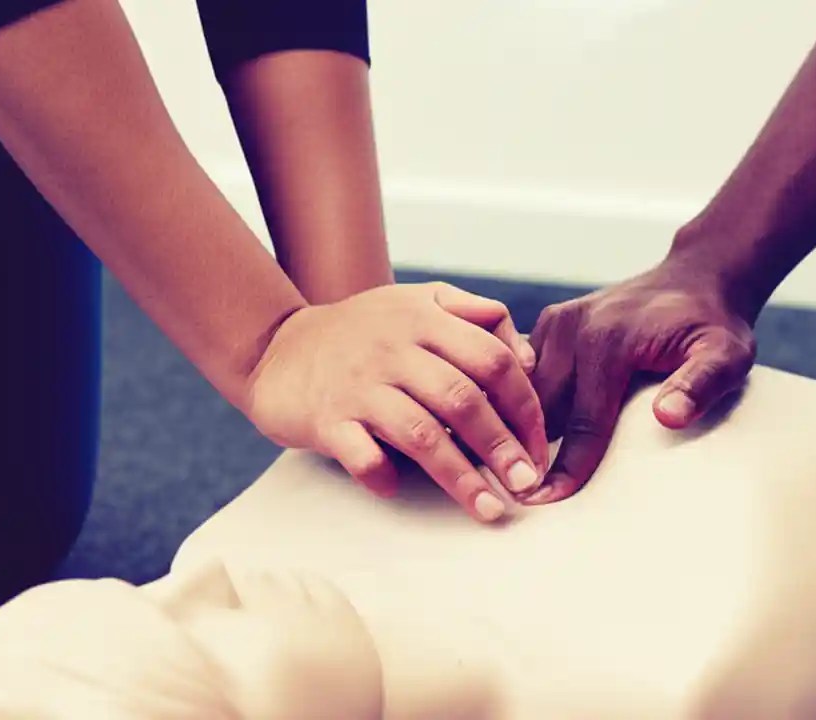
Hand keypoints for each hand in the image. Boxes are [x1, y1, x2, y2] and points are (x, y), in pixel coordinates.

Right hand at [242, 282, 547, 522]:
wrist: (277, 346)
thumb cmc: (365, 331)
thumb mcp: (420, 302)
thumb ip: (477, 317)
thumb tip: (528, 359)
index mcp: (425, 320)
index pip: (491, 360)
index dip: (524, 405)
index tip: (537, 446)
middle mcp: (393, 349)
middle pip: (462, 399)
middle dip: (501, 446)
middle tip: (525, 483)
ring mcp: (359, 386)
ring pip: (420, 433)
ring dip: (460, 475)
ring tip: (488, 508)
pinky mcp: (326, 419)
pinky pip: (360, 454)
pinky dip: (381, 474)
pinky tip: (396, 488)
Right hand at [523, 258, 756, 503]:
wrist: (698, 277)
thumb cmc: (714, 325)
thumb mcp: (727, 355)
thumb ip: (701, 385)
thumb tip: (669, 417)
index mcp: (609, 340)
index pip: (583, 421)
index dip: (566, 467)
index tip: (545, 502)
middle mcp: (574, 327)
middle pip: (542, 406)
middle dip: (527, 451)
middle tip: (517, 496)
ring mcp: (558, 322)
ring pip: (526, 389)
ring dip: (517, 426)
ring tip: (510, 471)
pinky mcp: (551, 323)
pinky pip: (527, 371)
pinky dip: (519, 400)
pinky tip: (516, 431)